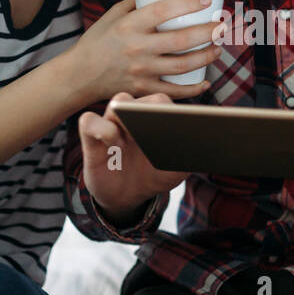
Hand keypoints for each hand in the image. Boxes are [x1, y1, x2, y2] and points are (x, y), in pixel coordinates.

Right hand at [68, 0, 220, 101]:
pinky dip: (193, 88)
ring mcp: (141, 71)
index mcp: (129, 26)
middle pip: (181, 40)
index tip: (207, 0)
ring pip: (182, 66)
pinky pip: (173, 91)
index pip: (163, 11)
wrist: (79, 75)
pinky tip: (205, 81)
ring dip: (206, 57)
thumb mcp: (112, 15)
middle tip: (222, 27)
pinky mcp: (142, 89)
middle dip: (208, 33)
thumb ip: (136, 2)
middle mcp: (137, 48)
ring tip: (217, 49)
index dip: (188, 3)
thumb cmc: (97, 41)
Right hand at [80, 92, 189, 224]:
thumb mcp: (176, 169)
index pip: (164, 102)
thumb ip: (189, 155)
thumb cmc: (154, 175)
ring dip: (128, 112)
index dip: (172, 110)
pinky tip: (112, 144)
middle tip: (160, 123)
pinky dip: (100, 127)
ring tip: (135, 130)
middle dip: (153, 108)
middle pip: (143, 99)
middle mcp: (135, 115)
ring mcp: (113, 123)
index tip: (180, 121)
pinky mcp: (91, 137)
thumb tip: (204, 145)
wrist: (127, 195)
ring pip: (118, 101)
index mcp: (157, 118)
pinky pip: (89, 121)